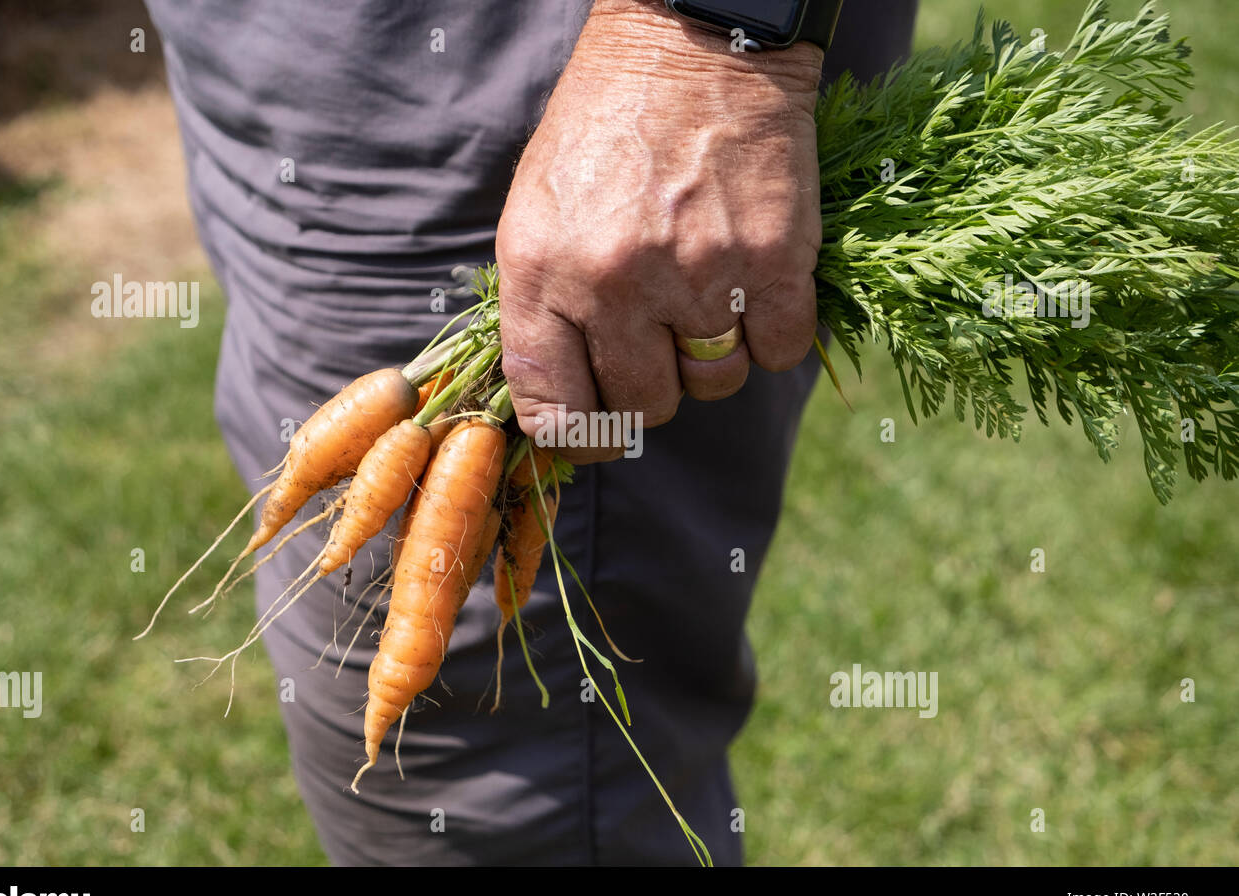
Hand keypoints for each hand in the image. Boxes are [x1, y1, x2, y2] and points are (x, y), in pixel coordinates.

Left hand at [496, 0, 823, 463]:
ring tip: (705, 293)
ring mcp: (698, 276)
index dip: (577, 436)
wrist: (692, 41)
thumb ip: (541, 310)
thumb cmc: (606, 128)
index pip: (553, 409)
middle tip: (659, 341)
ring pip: (713, 385)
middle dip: (651, 387)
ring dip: (711, 356)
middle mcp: (614, 284)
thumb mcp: (535, 212)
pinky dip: (771, 334)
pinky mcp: (774, 261)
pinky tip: (754, 286)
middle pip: (643, 407)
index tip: (595, 434)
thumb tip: (559, 403)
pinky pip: (777, 353)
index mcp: (543, 272)